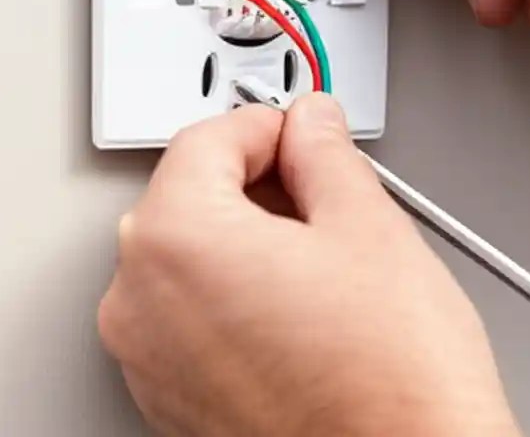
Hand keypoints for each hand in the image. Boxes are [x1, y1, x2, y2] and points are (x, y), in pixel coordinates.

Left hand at [98, 95, 520, 436]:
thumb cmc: (392, 385)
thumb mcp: (369, 227)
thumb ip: (326, 154)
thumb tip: (313, 127)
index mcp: (174, 240)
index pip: (205, 140)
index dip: (268, 125)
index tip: (304, 132)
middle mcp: (137, 302)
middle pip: (186, 200)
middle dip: (255, 185)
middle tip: (323, 195)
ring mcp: (149, 362)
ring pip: (187, 263)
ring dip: (245, 244)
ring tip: (324, 268)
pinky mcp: (171, 404)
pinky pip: (190, 323)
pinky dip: (233, 302)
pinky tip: (303, 314)